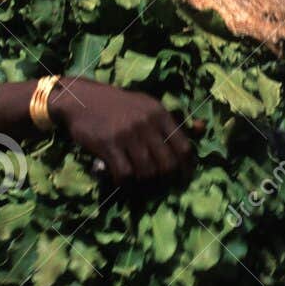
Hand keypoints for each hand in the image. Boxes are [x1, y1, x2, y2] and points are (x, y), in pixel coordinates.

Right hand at [51, 79, 192, 183]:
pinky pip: (124, 174)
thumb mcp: (147, 105)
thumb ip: (172, 120)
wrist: (81, 99)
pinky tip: (124, 183)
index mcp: (159, 113)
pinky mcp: (108, 145)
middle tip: (162, 186)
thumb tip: (203, 128)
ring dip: (146, 184)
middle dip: (167, 180)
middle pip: (167, 163)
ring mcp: (127, 134)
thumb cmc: (118, 104)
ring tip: (143, 186)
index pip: (183, 146)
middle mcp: (146, 123)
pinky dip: (126, 184)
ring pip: (147, 171)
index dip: (186, 167)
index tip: (183, 177)